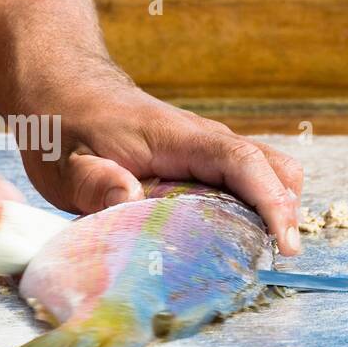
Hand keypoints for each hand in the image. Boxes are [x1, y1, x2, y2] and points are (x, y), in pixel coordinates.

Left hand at [17, 74, 305, 254]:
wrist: (63, 89)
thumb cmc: (64, 125)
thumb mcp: (66, 162)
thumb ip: (94, 182)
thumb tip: (130, 197)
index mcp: (178, 138)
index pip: (241, 162)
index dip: (270, 200)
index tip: (284, 241)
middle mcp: (202, 140)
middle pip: (272, 166)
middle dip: (284, 210)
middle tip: (274, 257)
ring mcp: (204, 151)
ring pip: (263, 174)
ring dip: (270, 210)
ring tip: (255, 255)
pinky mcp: (197, 163)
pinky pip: (241, 182)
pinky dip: (251, 208)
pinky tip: (231, 241)